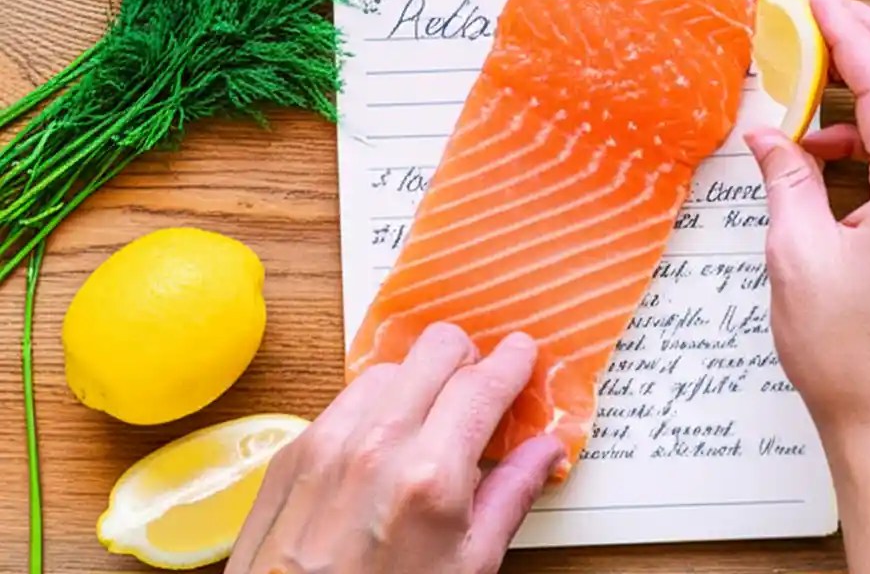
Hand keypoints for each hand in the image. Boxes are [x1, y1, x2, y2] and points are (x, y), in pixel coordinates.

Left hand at [225, 324, 563, 573]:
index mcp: (430, 478)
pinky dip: (377, 404)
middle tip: (483, 386)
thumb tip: (545, 452)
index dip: (512, 361)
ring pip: (390, 366)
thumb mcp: (468, 568)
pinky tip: (388, 441)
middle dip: (468, 358)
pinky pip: (347, 397)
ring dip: (420, 380)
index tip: (523, 353)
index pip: (482, 384)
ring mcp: (327, 442)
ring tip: (434, 420)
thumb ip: (511, 497)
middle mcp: (375, 446)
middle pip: (435, 348)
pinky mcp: (293, 449)